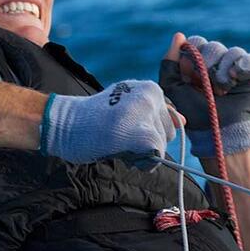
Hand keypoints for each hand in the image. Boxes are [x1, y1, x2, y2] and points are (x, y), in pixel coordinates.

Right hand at [40, 80, 181, 162]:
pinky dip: (143, 162)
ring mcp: (147, 114)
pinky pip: (155, 156)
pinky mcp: (141, 133)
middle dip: (149, 142)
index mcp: (151, 88)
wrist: (65, 124)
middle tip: (120, 135)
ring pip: (163, 146)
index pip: (170, 120)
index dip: (150, 130)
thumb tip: (184, 121)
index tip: (125, 125)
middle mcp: (152, 96)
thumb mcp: (129, 107)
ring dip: (144, 152)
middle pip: (170, 134)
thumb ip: (156, 113)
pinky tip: (124, 152)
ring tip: (119, 140)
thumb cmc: (96, 119)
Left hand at [160, 33, 249, 156]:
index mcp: (200, 65)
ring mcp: (240, 69)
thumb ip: (169, 63)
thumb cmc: (196, 116)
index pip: (196, 43)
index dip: (192, 56)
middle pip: (214, 45)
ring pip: (234, 51)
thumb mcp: (174, 89)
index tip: (190, 76)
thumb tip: (178, 35)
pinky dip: (246, 65)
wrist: (221, 134)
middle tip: (208, 87)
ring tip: (223, 91)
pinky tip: (238, 78)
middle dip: (208, 64)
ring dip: (224, 70)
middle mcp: (220, 64)